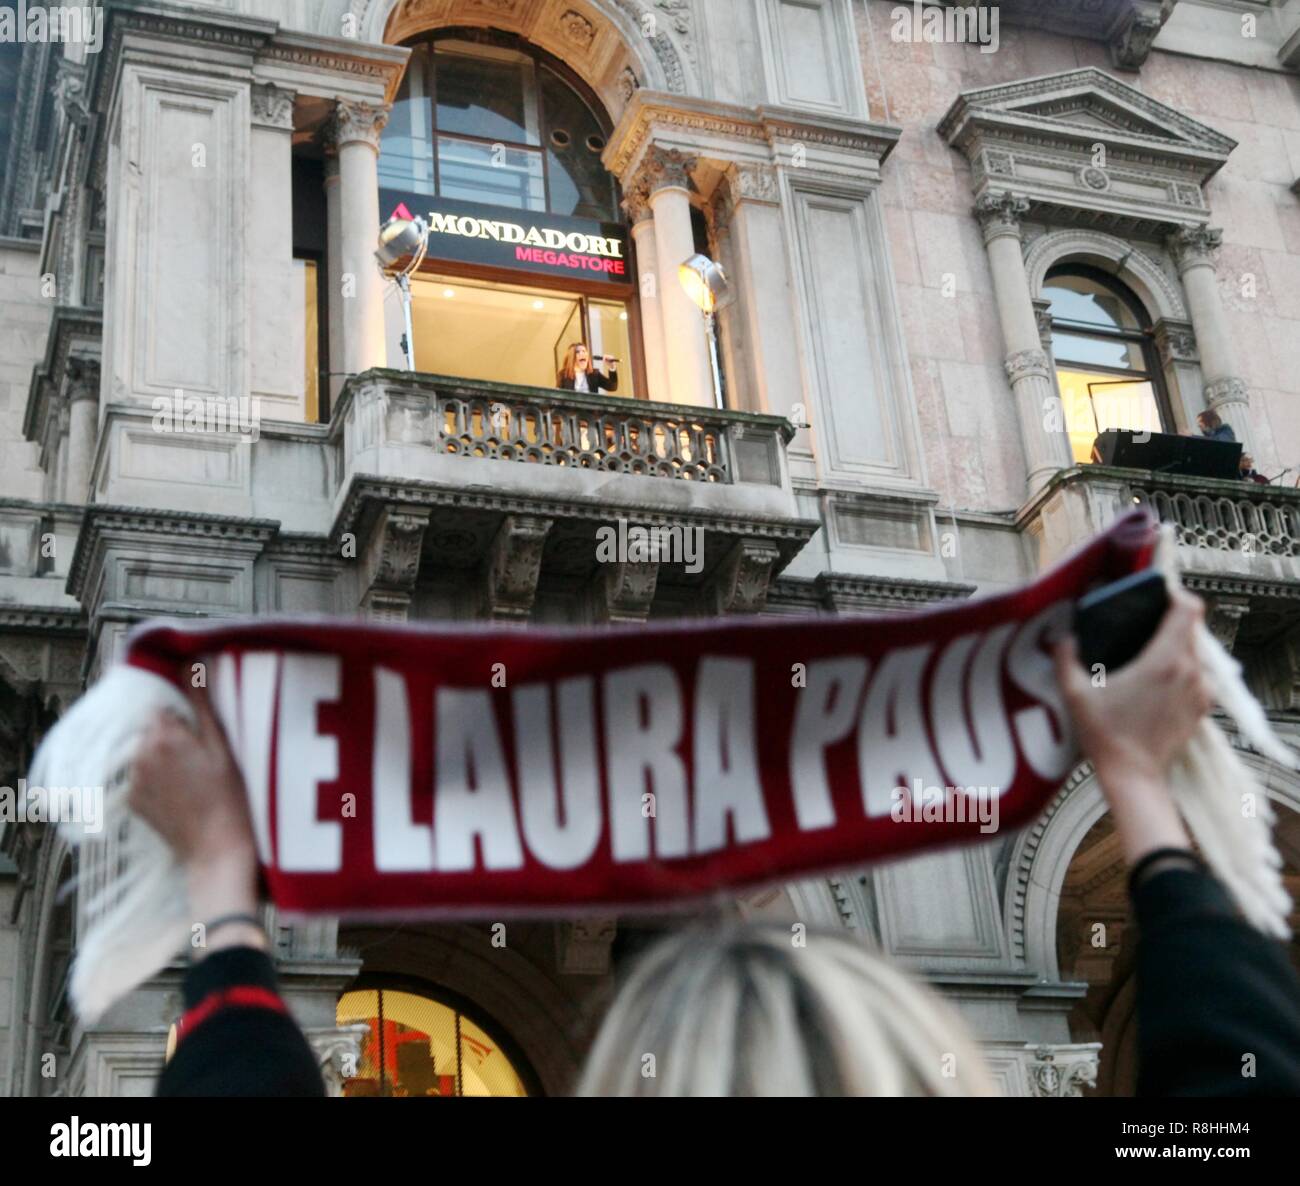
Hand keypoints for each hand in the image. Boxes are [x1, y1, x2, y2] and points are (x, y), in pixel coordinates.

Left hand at [129, 694, 265, 955]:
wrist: (217, 852)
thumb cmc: (232, 800)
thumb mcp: (225, 747)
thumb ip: (203, 704)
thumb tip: (192, 666)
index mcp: (163, 736)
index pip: (162, 702)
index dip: (184, 709)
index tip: (202, 724)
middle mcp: (140, 756)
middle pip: (151, 726)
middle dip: (174, 730)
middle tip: (204, 751)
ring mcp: (133, 780)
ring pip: (146, 749)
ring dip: (165, 753)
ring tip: (196, 773)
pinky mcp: (133, 801)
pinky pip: (143, 774)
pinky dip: (160, 775)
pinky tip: (186, 789)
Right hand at [1052, 586, 1208, 862]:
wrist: (1133, 776)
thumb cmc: (1105, 735)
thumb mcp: (1075, 693)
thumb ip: (1066, 658)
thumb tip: (1061, 637)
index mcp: (1164, 661)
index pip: (1188, 609)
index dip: (1174, 595)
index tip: (1154, 595)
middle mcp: (1190, 671)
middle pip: (1191, 627)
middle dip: (1168, 620)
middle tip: (1140, 623)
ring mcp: (1200, 691)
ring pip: (1195, 651)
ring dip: (1175, 645)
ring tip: (1146, 651)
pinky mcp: (1201, 707)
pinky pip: (1197, 674)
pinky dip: (1181, 669)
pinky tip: (1155, 679)